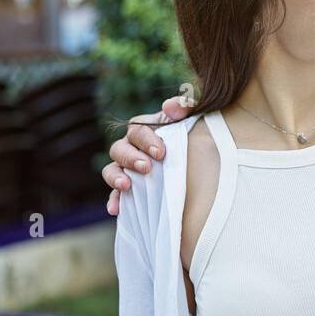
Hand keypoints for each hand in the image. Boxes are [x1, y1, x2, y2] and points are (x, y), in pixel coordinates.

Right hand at [103, 95, 194, 214]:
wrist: (202, 161)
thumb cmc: (194, 136)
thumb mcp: (192, 119)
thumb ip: (184, 106)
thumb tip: (170, 107)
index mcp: (144, 130)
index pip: (137, 130)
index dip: (146, 140)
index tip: (161, 153)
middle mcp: (131, 148)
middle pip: (119, 149)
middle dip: (131, 158)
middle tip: (147, 167)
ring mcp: (127, 170)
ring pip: (112, 170)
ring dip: (116, 178)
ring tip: (126, 186)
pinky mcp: (129, 190)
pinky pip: (115, 195)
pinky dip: (114, 201)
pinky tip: (116, 209)